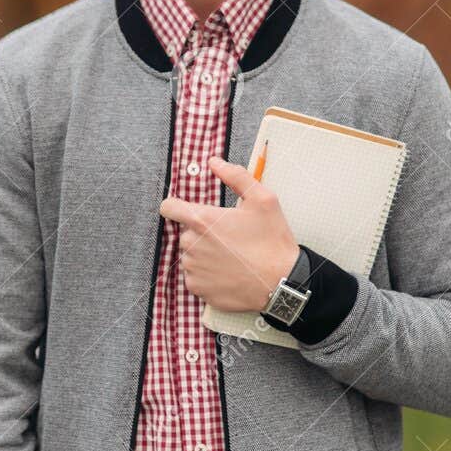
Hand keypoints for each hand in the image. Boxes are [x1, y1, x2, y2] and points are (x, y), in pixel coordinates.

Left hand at [159, 156, 299, 312]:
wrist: (282, 282)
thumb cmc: (272, 241)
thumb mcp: (262, 199)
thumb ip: (235, 176)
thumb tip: (214, 162)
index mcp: (202, 220)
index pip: (168, 207)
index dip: (177, 206)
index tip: (188, 210)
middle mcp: (191, 245)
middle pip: (185, 232)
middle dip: (201, 232)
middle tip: (228, 236)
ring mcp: (193, 269)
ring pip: (191, 255)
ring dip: (204, 253)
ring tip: (231, 256)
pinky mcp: (197, 289)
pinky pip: (195, 276)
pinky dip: (208, 274)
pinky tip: (228, 272)